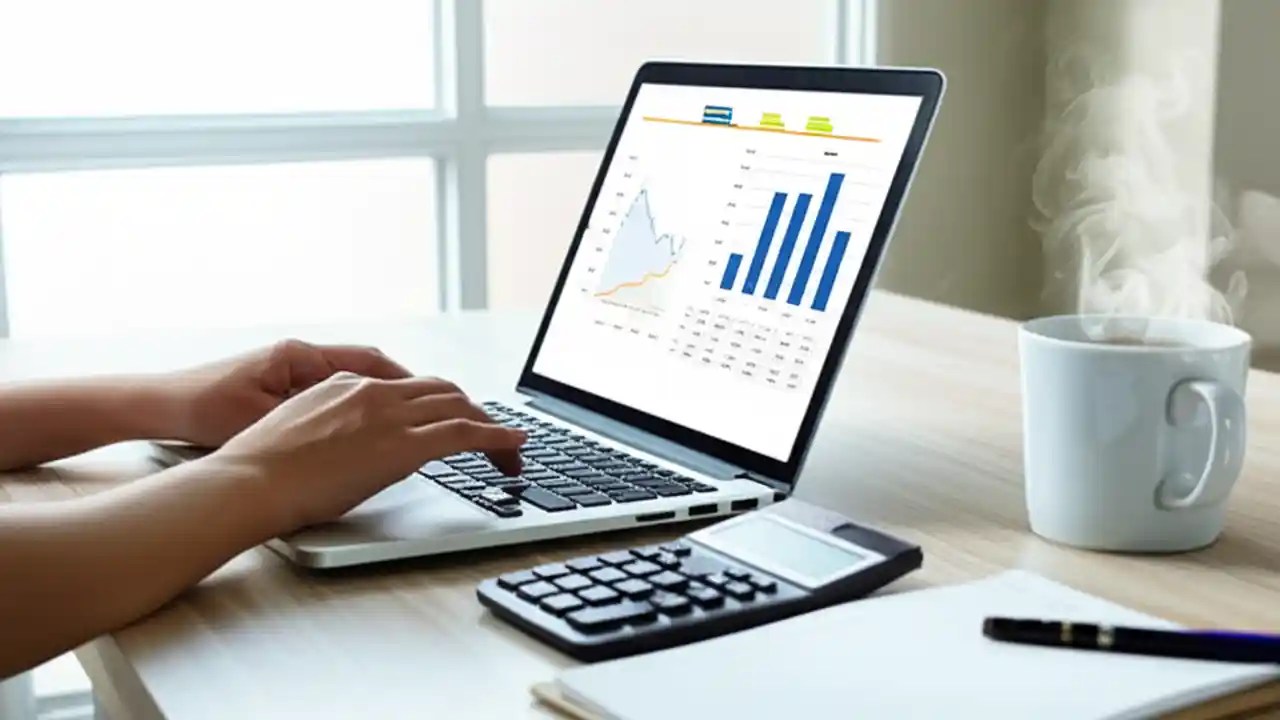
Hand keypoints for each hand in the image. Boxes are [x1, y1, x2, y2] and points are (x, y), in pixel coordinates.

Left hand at [161, 340, 411, 447]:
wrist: (159, 406)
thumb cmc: (203, 408)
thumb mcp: (267, 416)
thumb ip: (317, 417)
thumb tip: (363, 427)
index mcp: (299, 356)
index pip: (370, 361)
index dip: (406, 381)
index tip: (433, 399)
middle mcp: (298, 357)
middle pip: (366, 369)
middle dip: (401, 389)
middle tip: (431, 412)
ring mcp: (289, 370)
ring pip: (349, 383)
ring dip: (376, 400)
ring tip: (401, 426)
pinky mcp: (278, 387)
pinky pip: (329, 395)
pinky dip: (350, 410)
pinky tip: (358, 434)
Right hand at [211, 372, 525, 528]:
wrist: (249, 481)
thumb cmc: (261, 470)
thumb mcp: (301, 434)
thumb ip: (331, 432)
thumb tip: (347, 451)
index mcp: (348, 385)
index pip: (409, 388)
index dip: (439, 404)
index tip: (453, 420)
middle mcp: (374, 392)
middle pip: (443, 391)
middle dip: (473, 412)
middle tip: (491, 437)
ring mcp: (390, 416)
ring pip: (460, 407)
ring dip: (491, 428)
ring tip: (509, 450)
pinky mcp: (403, 445)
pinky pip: (466, 433)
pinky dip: (497, 438)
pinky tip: (513, 448)